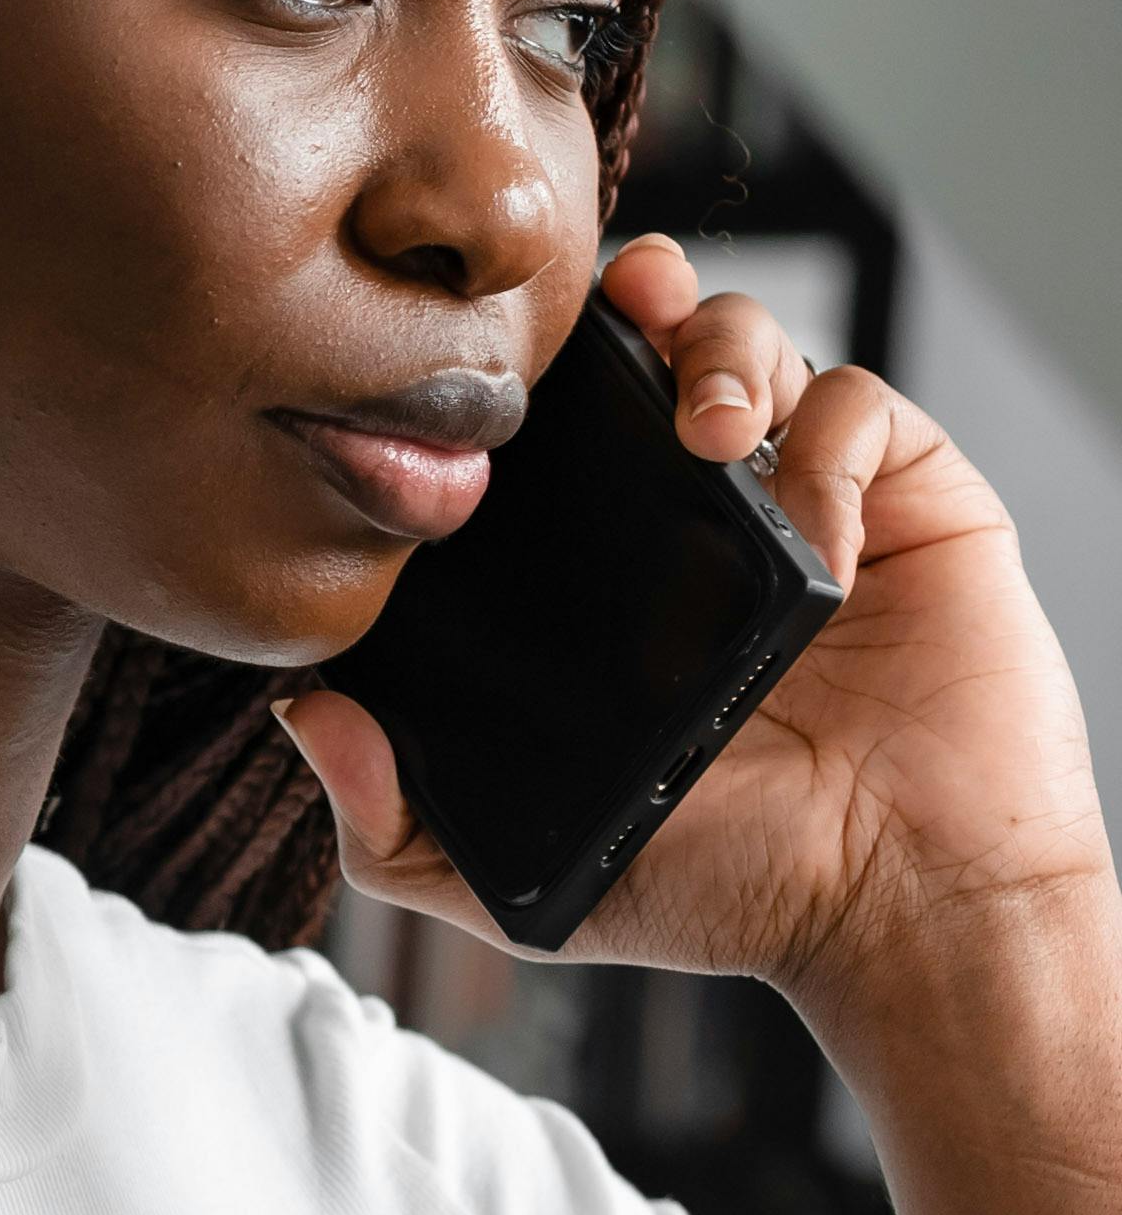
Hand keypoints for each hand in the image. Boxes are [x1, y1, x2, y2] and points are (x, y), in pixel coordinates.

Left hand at [272, 234, 1110, 1006]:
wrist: (901, 910)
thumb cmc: (736, 894)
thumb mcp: (524, 880)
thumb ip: (396, 824)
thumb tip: (302, 720)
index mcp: (614, 580)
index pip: (554, 438)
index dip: (524, 383)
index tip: (489, 378)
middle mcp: (706, 523)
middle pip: (652, 346)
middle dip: (624, 304)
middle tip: (610, 318)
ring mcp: (810, 503)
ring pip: (754, 342)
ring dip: (720, 345)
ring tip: (709, 429)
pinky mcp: (913, 502)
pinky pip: (864, 405)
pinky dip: (827, 436)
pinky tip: (809, 521)